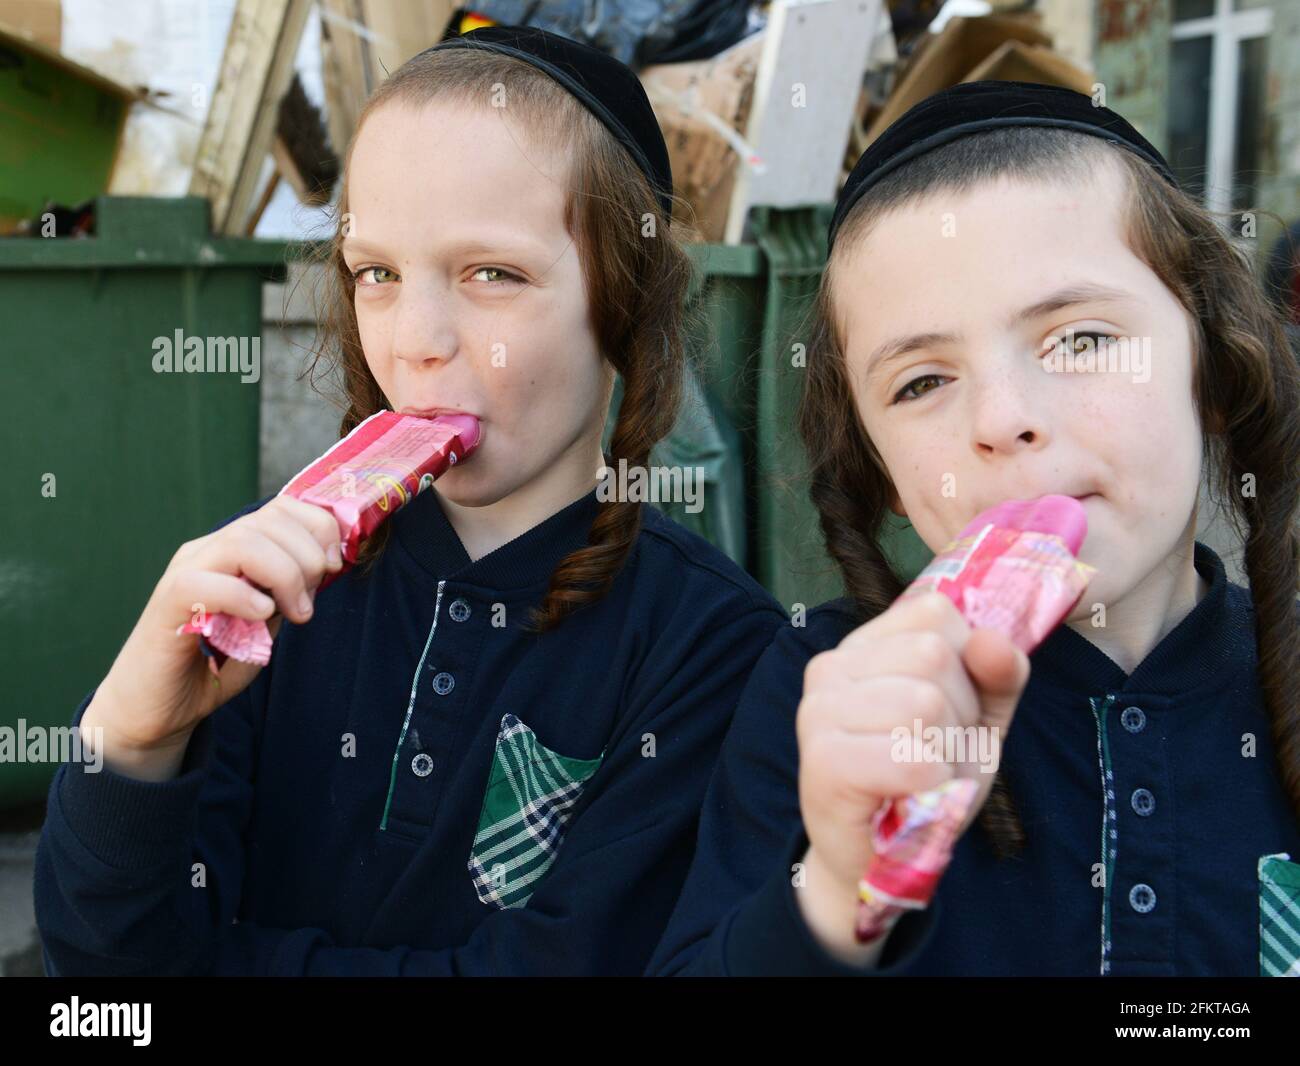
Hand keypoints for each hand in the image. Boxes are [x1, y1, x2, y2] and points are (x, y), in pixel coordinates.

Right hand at [80, 496, 343, 772]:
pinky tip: (261, 617)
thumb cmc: (215, 661)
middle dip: (306, 557)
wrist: (159, 708)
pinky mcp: (166, 605)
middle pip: (267, 521)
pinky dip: (242, 597)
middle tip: (309, 602)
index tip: (334, 566)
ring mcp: (184, 573)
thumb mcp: (268, 619)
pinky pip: (202, 583)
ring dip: (283, 575)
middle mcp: (208, 551)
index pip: (281, 508)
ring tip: (293, 613)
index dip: (318, 528)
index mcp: (233, 548)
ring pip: (240, 543)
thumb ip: (289, 589)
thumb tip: (326, 565)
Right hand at [794, 592, 1029, 959]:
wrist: (878, 860)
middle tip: (931, 754)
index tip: (946, 712)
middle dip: (958, 715)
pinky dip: (932, 787)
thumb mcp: (978, 721)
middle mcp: (830, 666)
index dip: (965, 664)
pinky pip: (912, 759)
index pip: (935, 613)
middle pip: (933, 655)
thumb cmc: (925, 782)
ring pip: (924, 703)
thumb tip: (993, 641)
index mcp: (863, 646)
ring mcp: (819, 711)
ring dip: (945, 754)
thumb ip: (998, 675)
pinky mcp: (823, 762)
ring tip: (919, 777)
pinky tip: (909, 798)